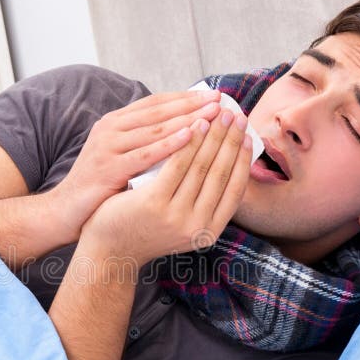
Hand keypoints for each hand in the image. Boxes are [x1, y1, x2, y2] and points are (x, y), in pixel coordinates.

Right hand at [50, 90, 220, 240]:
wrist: (67, 211)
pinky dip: (169, 144)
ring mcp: (107, 146)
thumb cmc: (102, 186)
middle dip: (191, 104)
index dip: (185, 97)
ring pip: (154, 128)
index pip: (155, 103)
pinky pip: (145, 154)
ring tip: (213, 115)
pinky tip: (191, 138)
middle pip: (158, 111)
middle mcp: (110, 128)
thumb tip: (184, 132)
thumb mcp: (124, 157)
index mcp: (114, 122)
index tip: (212, 96)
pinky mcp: (108, 167)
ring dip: (187, 120)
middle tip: (220, 100)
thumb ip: (145, 143)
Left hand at [80, 108, 252, 265]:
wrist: (112, 248)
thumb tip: (228, 162)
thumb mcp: (183, 222)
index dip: (243, 160)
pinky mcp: (155, 202)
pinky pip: (177, 164)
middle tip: (236, 115)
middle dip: (231, 140)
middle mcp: (197, 226)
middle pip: (221, 173)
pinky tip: (195, 123)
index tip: (248, 136)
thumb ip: (203, 201)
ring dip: (213, 134)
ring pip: (201, 166)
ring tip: (217, 112)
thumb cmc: (148, 228)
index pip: (235, 189)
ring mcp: (176, 215)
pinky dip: (188, 141)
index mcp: (209, 231)